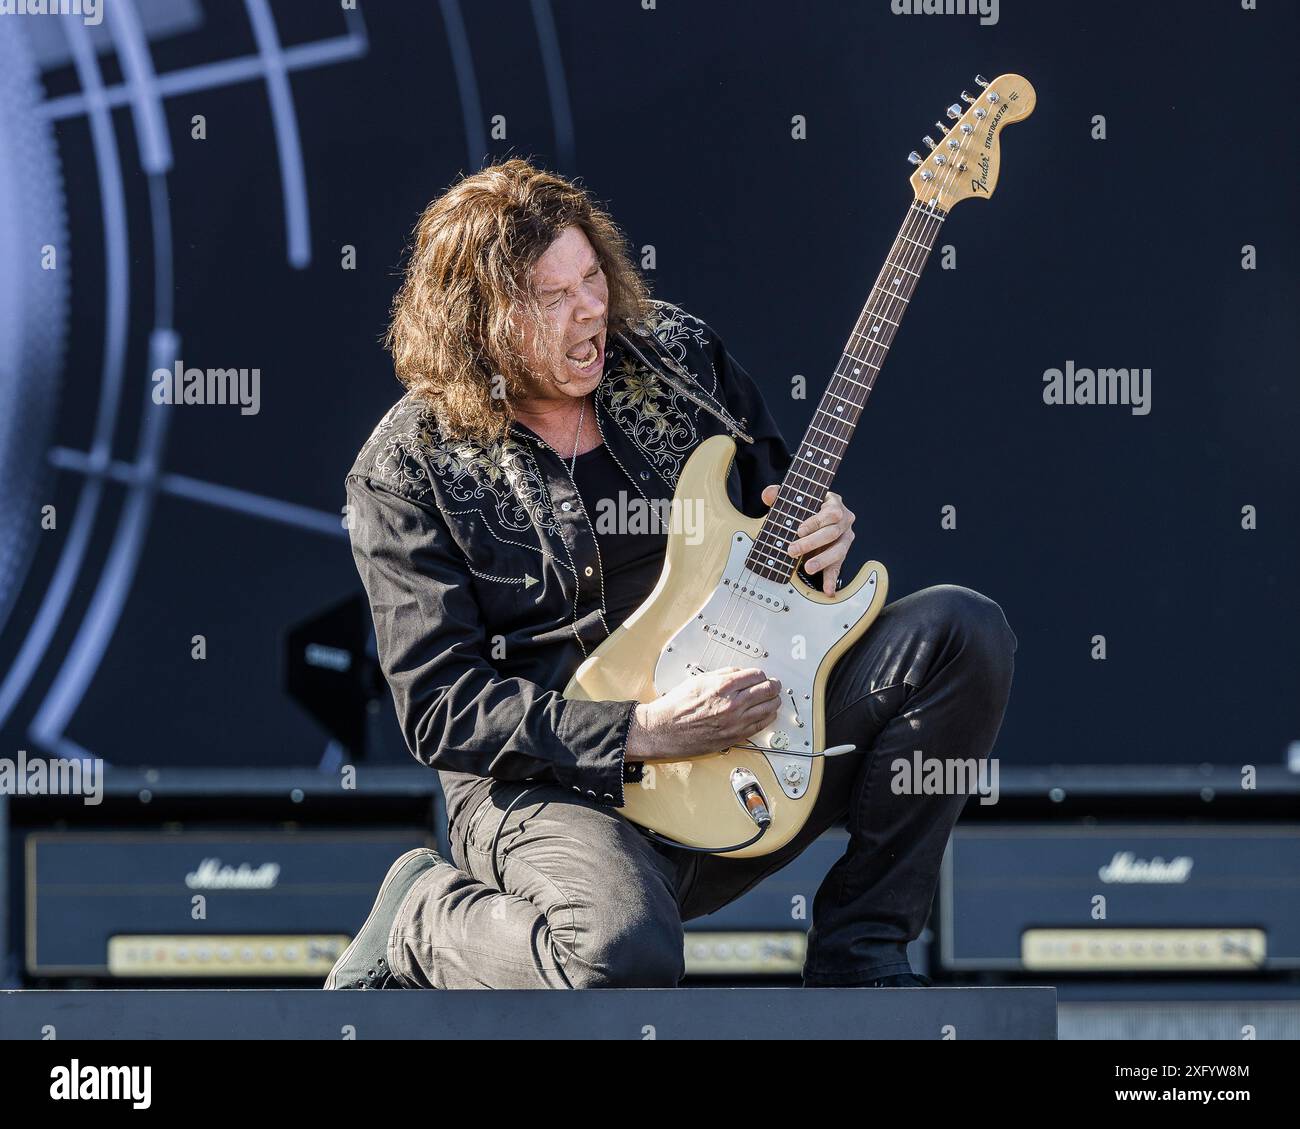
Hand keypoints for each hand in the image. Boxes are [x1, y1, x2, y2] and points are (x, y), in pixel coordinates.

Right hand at [628, 667, 781, 761]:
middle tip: (774, 685)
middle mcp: (732, 704)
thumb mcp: (698, 680)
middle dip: (773, 686)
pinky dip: (768, 718)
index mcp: (723, 687)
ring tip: (774, 698)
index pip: (756, 675)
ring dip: (774, 701)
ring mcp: (735, 722)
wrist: (663, 730)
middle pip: (766, 691)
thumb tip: (739, 673)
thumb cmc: (676, 707)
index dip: (761, 674)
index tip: (762, 675)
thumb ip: (722, 674)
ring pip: (768, 708)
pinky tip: (768, 714)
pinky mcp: (734, 737)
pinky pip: (760, 726)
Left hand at [760, 484, 855, 594]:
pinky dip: (832, 579)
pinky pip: (838, 567)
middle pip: (832, 533)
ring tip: (807, 568)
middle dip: (812, 543)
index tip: (799, 530)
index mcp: (834, 503)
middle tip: (793, 550)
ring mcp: (844, 538)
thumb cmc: (806, 507)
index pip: (830, 512)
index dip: (815, 522)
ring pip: (838, 551)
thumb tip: (769, 494)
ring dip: (822, 561)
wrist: (815, 516)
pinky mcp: (840, 554)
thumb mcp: (794, 500)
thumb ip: (781, 495)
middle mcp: (844, 521)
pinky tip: (828, 590)